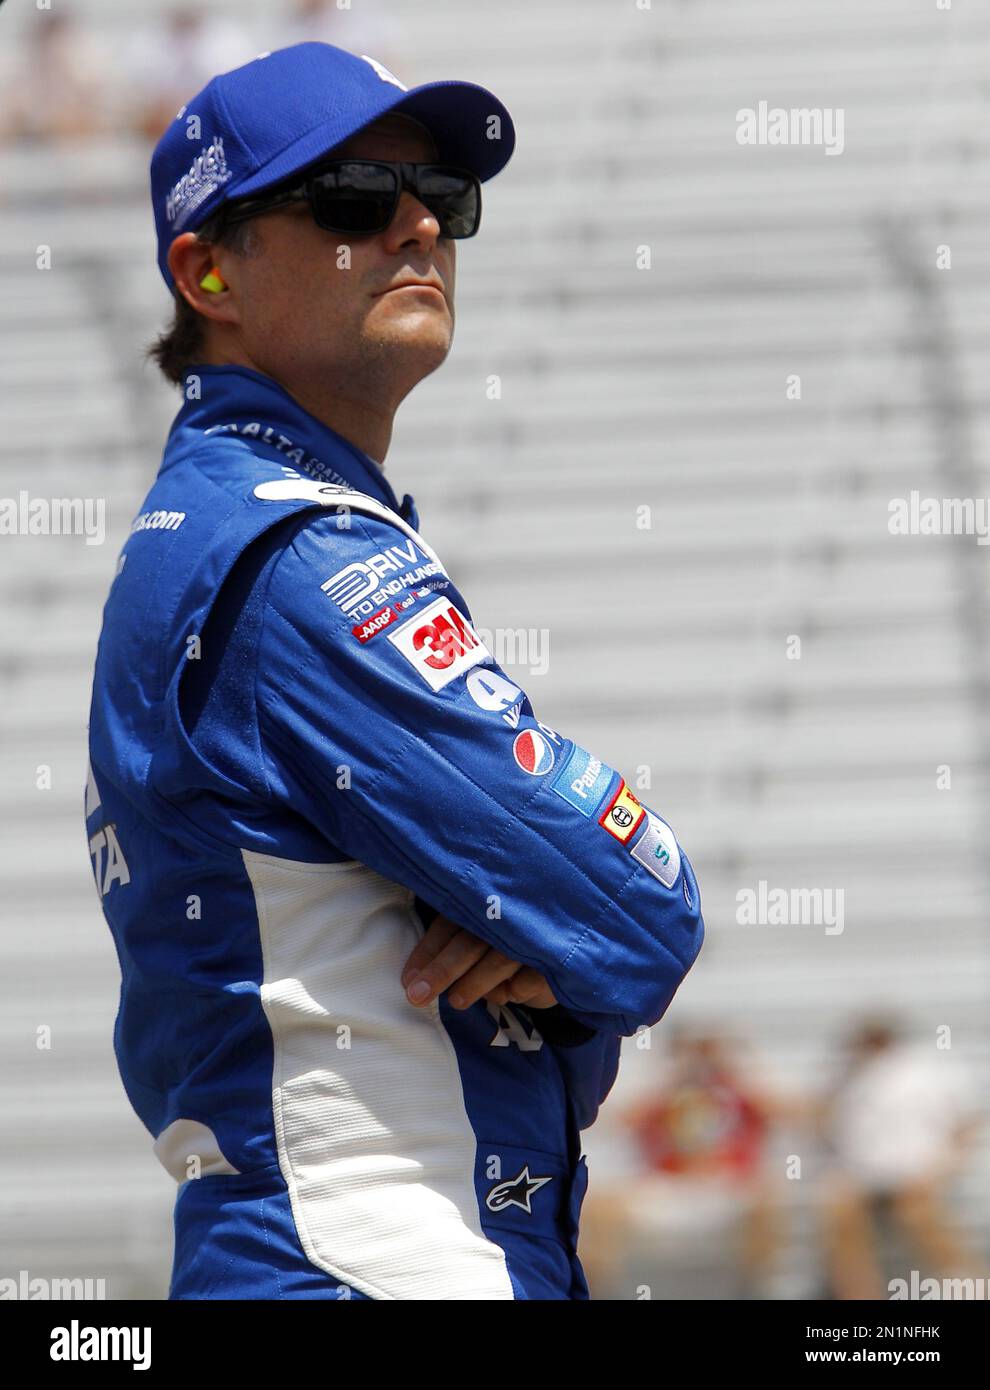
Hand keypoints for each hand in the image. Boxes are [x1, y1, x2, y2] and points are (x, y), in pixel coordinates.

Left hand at [401, 914, 556, 1010]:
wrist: (566, 939)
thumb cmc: (510, 941)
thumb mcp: (480, 939)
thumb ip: (454, 949)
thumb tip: (418, 981)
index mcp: (481, 905)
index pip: (447, 926)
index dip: (427, 953)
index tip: (408, 981)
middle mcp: (506, 915)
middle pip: (469, 942)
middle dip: (442, 971)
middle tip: (418, 996)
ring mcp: (533, 934)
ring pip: (499, 958)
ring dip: (474, 983)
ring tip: (456, 1002)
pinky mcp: (557, 956)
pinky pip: (531, 976)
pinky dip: (515, 988)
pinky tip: (507, 994)